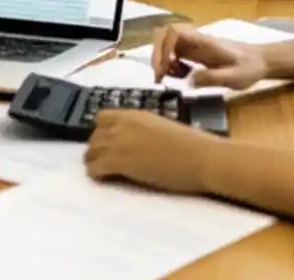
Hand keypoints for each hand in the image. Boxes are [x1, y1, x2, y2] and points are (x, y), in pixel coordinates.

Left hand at [85, 110, 219, 193]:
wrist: (202, 157)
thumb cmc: (193, 145)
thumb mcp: (162, 127)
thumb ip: (143, 130)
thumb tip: (136, 141)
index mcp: (135, 114)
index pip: (102, 117)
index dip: (103, 131)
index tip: (108, 143)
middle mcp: (123, 124)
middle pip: (94, 135)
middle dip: (97, 148)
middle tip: (105, 161)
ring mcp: (119, 142)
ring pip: (91, 151)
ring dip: (95, 161)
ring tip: (104, 172)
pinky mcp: (119, 161)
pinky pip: (95, 168)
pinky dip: (97, 175)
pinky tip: (105, 179)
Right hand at [152, 24, 269, 89]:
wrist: (262, 60)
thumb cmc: (250, 67)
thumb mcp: (235, 77)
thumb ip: (212, 78)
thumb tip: (189, 81)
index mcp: (205, 42)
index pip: (174, 33)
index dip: (164, 48)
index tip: (164, 69)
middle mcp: (197, 41)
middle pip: (166, 37)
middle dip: (158, 56)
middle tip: (160, 77)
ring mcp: (197, 46)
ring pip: (169, 46)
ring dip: (164, 62)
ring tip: (170, 79)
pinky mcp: (198, 53)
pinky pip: (177, 54)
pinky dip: (173, 66)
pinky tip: (183, 77)